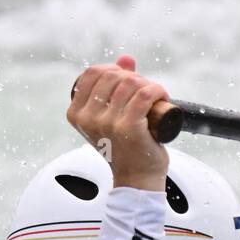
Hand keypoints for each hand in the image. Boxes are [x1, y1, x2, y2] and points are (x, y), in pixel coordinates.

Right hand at [67, 55, 169, 191]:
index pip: (93, 73)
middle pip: (113, 76)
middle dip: (134, 77)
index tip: (129, 81)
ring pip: (130, 83)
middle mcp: (89, 118)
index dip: (114, 70)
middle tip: (146, 92)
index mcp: (76, 114)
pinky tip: (162, 96)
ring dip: (148, 84)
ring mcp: (108, 123)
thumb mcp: (111, 117)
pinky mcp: (129, 127)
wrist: (137, 179)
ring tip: (156, 97)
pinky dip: (156, 90)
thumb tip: (126, 59)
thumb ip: (113, 87)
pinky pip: (144, 95)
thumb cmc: (125, 148)